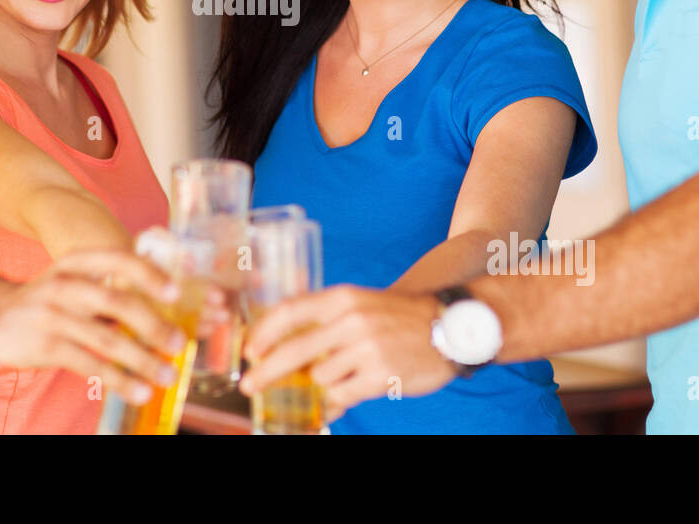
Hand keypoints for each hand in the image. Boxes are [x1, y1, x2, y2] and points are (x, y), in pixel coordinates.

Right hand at [0, 249, 202, 404]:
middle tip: (178, 344)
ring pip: (107, 340)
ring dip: (142, 360)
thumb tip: (165, 310)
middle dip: (154, 325)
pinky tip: (138, 391)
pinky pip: (90, 364)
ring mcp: (54, 314)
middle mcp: (67, 284)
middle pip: (118, 302)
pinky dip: (118, 380)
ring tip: (166, 376)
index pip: (121, 260)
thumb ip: (110, 287)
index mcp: (80, 262)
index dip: (151, 274)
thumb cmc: (48, 298)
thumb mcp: (74, 278)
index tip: (176, 293)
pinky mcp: (46, 345)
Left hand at [239, 285, 457, 422]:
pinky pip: (341, 396)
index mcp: (342, 299)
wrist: (450, 326)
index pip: (290, 311)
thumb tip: (284, 351)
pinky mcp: (380, 375)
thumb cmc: (396, 318)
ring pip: (319, 378)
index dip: (263, 333)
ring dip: (320, 385)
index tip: (248, 351)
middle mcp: (351, 320)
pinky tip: (346, 395)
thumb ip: (324, 322)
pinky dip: (337, 400)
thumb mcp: (359, 305)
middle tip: (249, 386)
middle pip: (294, 350)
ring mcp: (366, 348)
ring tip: (342, 378)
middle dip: (266, 371)